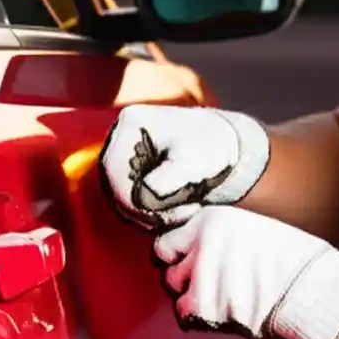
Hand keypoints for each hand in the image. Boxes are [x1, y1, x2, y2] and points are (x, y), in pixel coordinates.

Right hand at [99, 105, 270, 231]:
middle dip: (144, 209)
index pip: (114, 169)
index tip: (160, 216)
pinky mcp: (131, 170)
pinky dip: (151, 211)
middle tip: (180, 215)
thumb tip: (147, 191)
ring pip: (122, 196)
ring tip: (184, 211)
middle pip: (114, 185)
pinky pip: (131, 199)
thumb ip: (171, 176)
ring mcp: (124, 154)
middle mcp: (121, 136)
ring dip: (149, 213)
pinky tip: (178, 210)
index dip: (131, 199)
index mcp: (132, 123)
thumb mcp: (194, 162)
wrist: (224, 148)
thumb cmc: (212, 149)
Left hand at [153, 206, 338, 338]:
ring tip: (224, 301)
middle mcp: (201, 245)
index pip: (166, 244)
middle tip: (215, 287)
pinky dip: (201, 319)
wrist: (311, 287)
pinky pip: (187, 316)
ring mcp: (202, 277)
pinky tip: (224, 314)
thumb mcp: (252, 230)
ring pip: (178, 296)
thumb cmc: (290, 260)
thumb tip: (195, 253)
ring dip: (195, 301)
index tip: (192, 266)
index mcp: (211, 221)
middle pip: (170, 272)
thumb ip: (220, 239)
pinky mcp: (206, 307)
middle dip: (188, 282)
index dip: (180, 258)